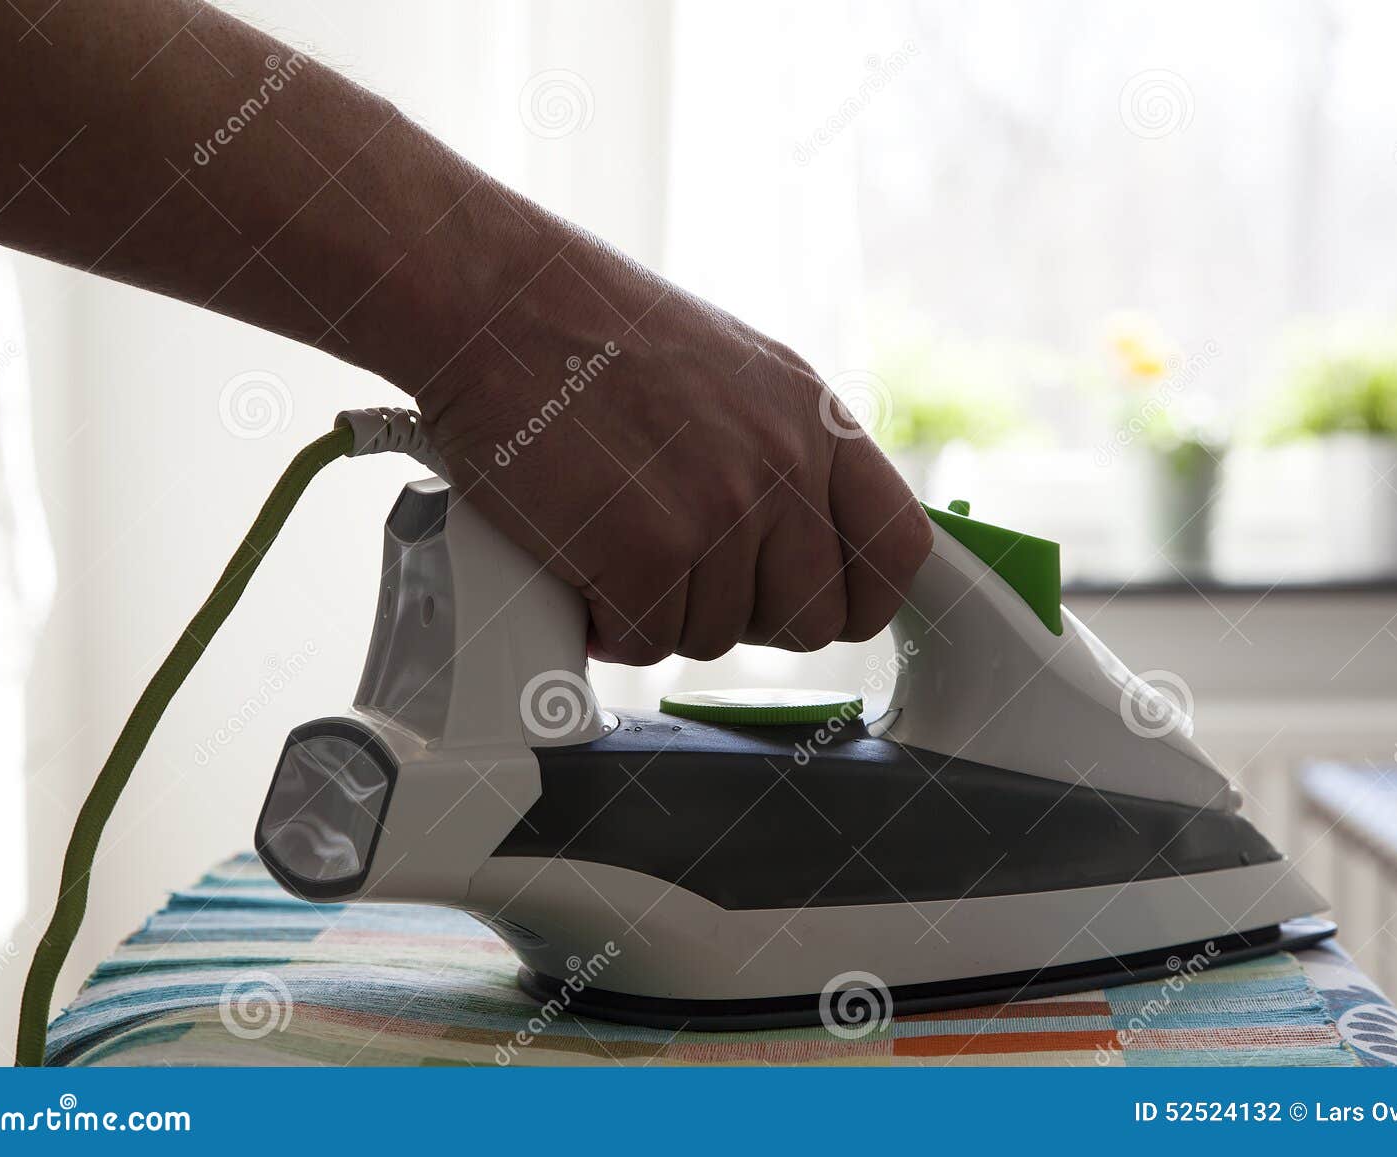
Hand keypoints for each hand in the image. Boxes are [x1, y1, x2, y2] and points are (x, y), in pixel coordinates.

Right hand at [411, 204, 932, 665]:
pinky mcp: (647, 553)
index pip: (897, 553)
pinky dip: (606, 623)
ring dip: (658, 611)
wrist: (498, 305)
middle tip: (680, 574)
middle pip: (809, 619)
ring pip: (715, 637)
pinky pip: (647, 642)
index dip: (857, 599)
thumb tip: (801, 544)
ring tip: (611, 538)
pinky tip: (580, 563)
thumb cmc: (591, 332)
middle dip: (743, 616)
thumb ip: (782, 452)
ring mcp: (720, 512)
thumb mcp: (734, 372)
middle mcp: (783, 466)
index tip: (816, 603)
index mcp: (814, 420)